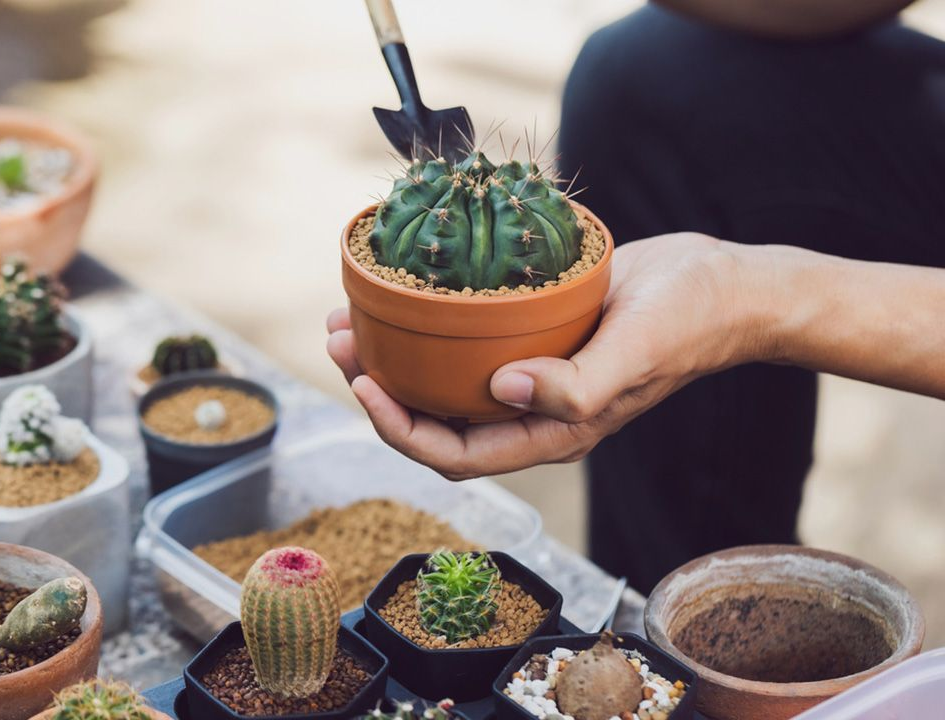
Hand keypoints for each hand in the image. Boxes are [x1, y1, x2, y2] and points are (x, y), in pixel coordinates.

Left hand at [327, 233, 769, 479]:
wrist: (725, 286)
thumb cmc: (689, 320)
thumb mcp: (637, 351)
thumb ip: (578, 384)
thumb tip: (504, 390)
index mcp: (551, 432)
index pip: (456, 454)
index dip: (400, 428)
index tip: (363, 382)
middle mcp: (532, 411)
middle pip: (435, 421)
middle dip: (379, 390)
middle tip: (340, 340)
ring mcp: (530, 374)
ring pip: (443, 383)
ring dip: (393, 358)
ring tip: (350, 318)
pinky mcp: (533, 336)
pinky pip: (464, 344)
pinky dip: (426, 327)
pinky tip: (401, 295)